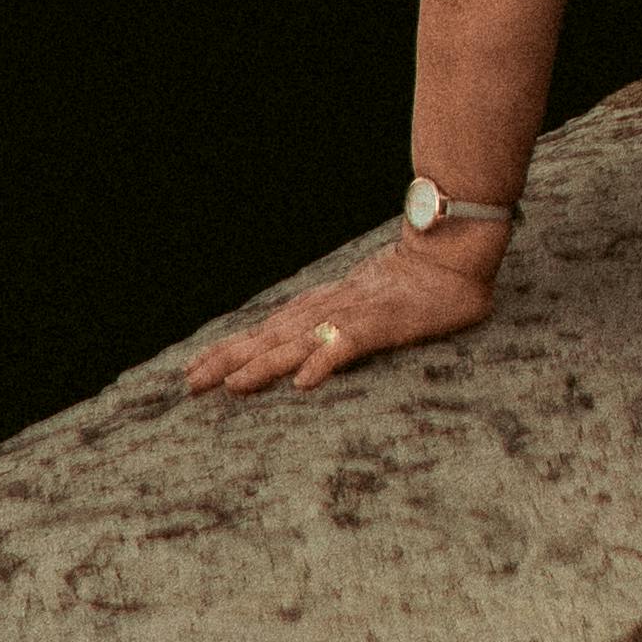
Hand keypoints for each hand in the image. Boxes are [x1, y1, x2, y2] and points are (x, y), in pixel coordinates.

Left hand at [186, 233, 497, 399]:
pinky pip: (349, 344)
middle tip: (190, 384)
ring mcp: (353, 314)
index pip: (266, 331)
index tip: (193, 371)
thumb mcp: (364, 305)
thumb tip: (302, 353)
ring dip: (264, 364)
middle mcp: (328, 309)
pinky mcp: (382, 322)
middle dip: (229, 360)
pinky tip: (305, 383)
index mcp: (322, 307)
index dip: (228, 350)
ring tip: (232, 386)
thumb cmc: (413, 283)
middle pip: (270, 338)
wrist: (451, 254)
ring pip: (300, 342)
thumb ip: (334, 324)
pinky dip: (325, 360)